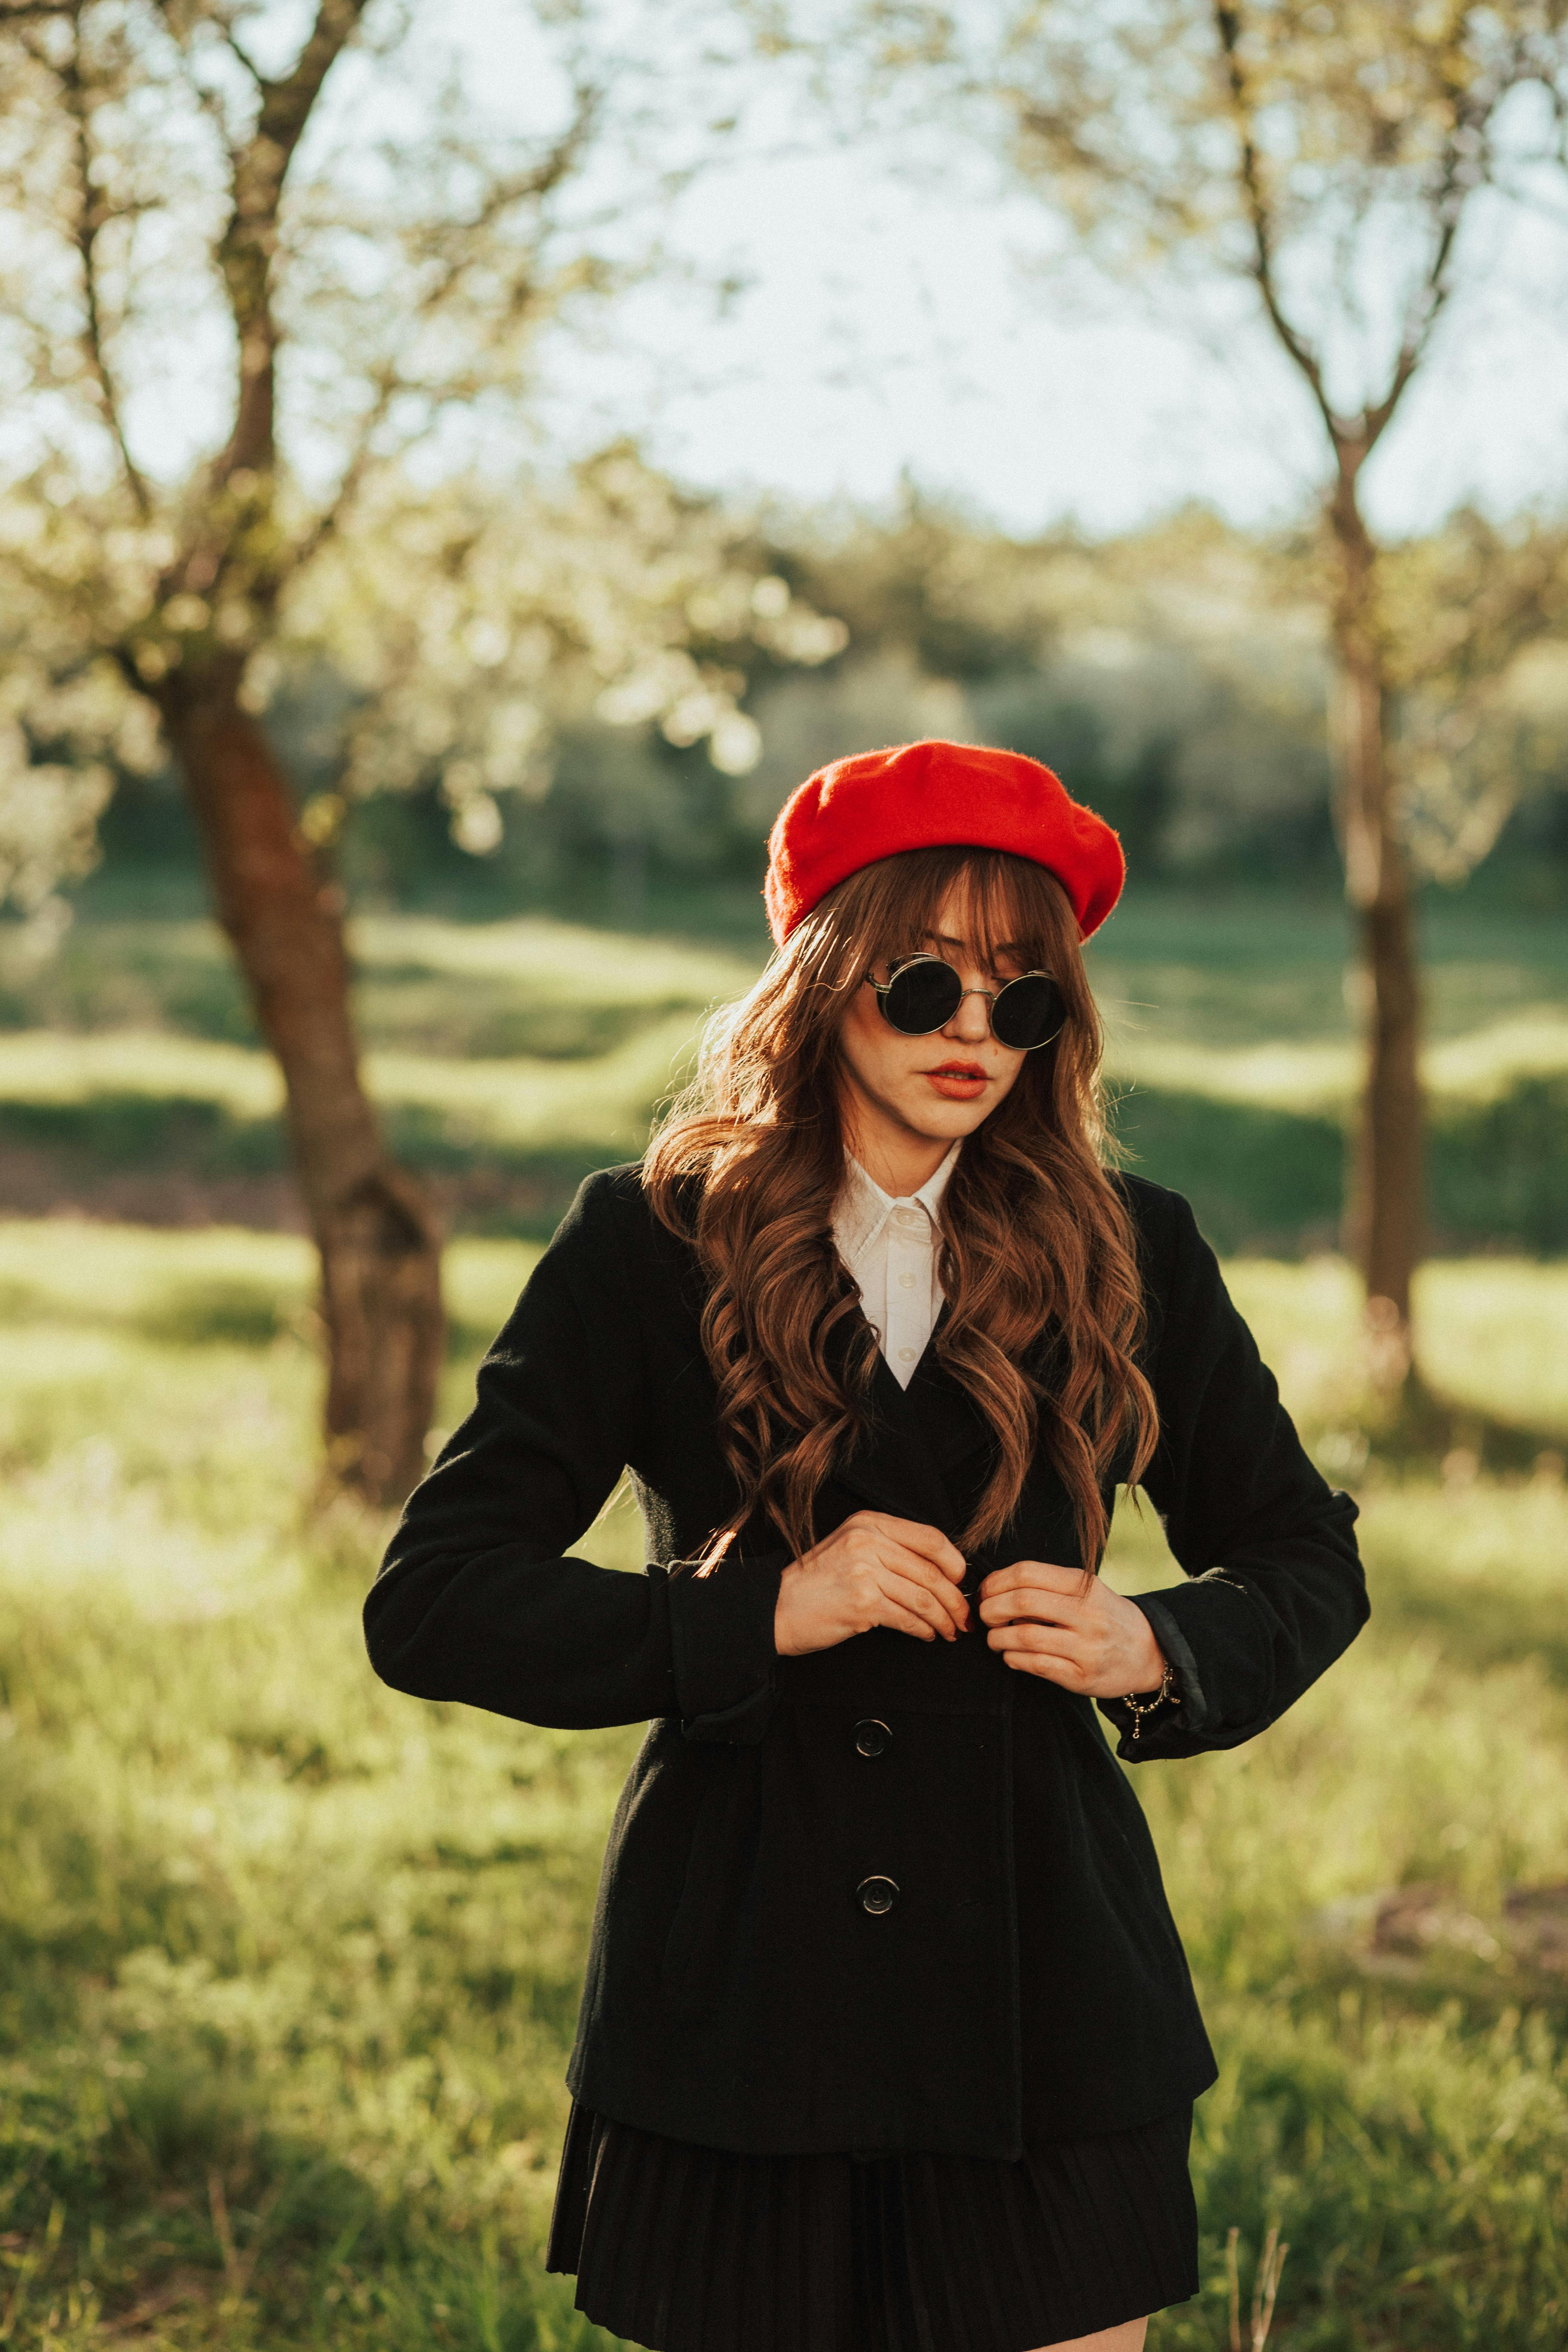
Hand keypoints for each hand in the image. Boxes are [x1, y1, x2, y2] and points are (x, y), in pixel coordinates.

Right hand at [774, 1512, 969, 1656]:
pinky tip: (927, 1635)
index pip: (930, 1537)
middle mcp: (868, 1541)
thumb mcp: (851, 1548)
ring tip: (949, 1631)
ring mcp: (865, 1571)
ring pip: (924, 1597)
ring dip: (944, 1619)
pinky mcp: (863, 1602)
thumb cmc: (817, 1583)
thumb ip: (890, 1550)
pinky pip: (909, 1618)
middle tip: (964, 1618)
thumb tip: (941, 1571)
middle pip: (932, 1571)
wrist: (776, 1608)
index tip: (960, 1583)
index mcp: (869, 1523)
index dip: (954, 1563)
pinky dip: (924, 1630)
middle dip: (955, 1600)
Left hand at [977, 1559, 1166, 1697]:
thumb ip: (1048, 1587)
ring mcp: (1087, 1648)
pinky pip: (1035, 1665)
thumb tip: (994, 1589)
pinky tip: (1012, 1656)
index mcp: (1084, 1586)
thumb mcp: (1086, 1591)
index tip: (984, 1591)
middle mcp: (1088, 1614)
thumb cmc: (1105, 1617)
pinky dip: (1014, 1659)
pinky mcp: (1082, 1677)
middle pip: (1022, 1602)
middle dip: (990, 1608)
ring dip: (998, 1638)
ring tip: (995, 1638)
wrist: (1149, 1653)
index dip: (996, 1581)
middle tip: (984, 1615)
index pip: (1027, 1573)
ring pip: (1024, 1637)